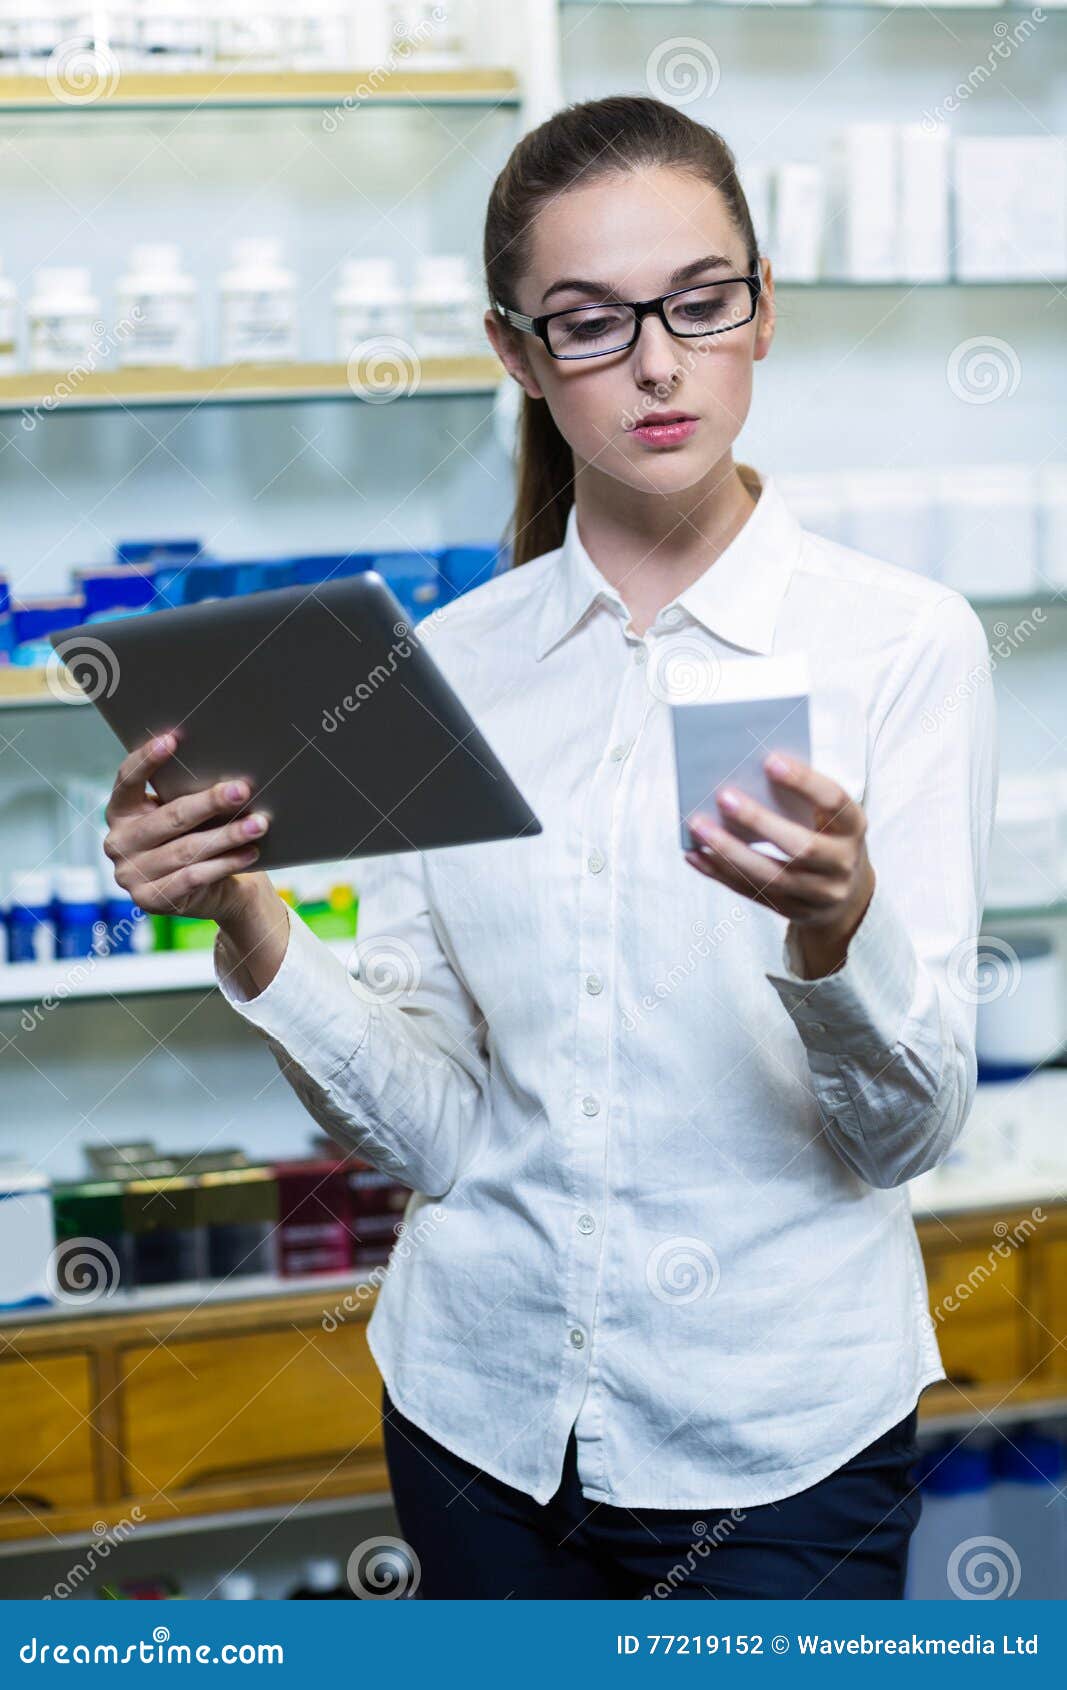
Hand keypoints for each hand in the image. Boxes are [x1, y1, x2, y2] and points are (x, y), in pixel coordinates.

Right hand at [103, 729, 273, 925]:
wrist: (212, 891)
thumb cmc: (198, 838)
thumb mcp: (186, 813)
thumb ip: (187, 792)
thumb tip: (224, 769)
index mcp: (120, 812)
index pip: (127, 779)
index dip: (147, 759)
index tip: (174, 739)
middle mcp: (118, 843)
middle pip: (169, 817)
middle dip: (209, 802)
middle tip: (242, 790)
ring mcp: (130, 875)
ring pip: (187, 849)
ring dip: (227, 835)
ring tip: (258, 824)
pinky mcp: (151, 900)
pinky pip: (194, 877)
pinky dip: (225, 863)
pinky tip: (249, 852)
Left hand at [684, 751, 875, 976]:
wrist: (848, 894)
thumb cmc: (827, 836)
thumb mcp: (828, 815)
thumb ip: (798, 798)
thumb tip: (744, 773)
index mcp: (853, 826)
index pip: (833, 800)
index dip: (804, 781)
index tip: (769, 760)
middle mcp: (842, 863)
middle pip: (801, 847)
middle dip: (759, 821)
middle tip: (723, 796)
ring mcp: (820, 894)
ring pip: (771, 877)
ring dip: (730, 852)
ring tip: (698, 827)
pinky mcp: (795, 911)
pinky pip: (752, 893)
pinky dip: (720, 873)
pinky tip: (695, 854)